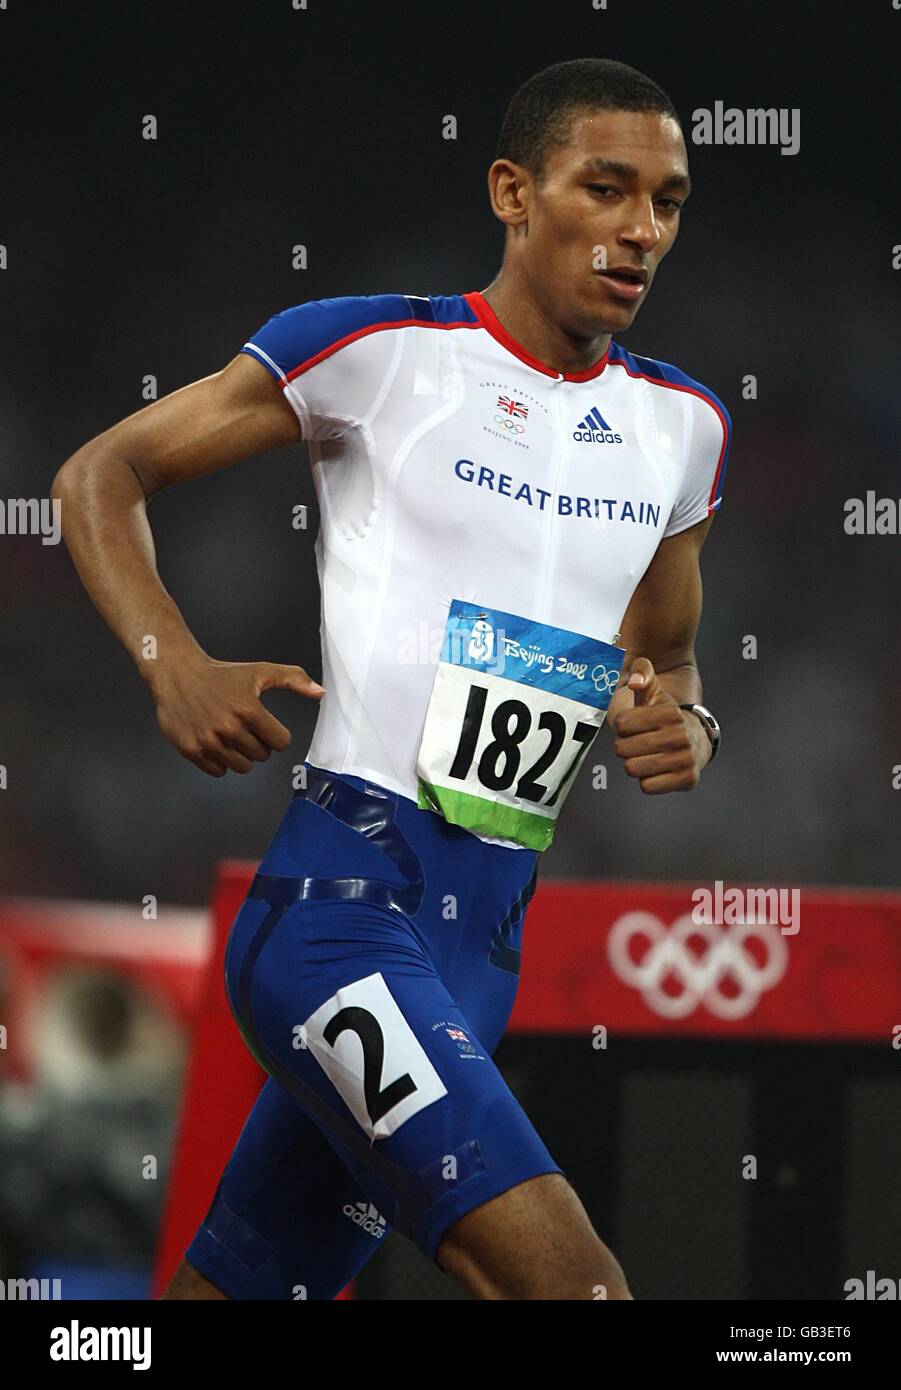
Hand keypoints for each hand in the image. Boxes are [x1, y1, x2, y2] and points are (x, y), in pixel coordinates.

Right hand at [150, 655, 323, 776]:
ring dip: (241, 755)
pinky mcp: (191, 750)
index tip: (265, 726)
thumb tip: (320, 692)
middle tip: (245, 727)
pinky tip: (215, 742)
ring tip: (231, 735)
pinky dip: (219, 761)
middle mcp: (228, 727)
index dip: (276, 734)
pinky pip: (218, 771)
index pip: (280, 742)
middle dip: (258, 744)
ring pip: (241, 767)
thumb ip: (293, 680)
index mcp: (248, 710)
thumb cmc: (220, 674)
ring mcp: (208, 741)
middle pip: (262, 756)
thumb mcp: (259, 671)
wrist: (178, 674)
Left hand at [607, 657, 709, 794]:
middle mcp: (681, 735)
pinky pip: (647, 786)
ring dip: (634, 763)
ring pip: (632, 768)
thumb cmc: (666, 717)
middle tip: (639, 742)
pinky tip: (656, 769)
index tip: (635, 724)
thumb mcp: (654, 690)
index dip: (622, 726)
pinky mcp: (687, 779)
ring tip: (646, 754)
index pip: (620, 725)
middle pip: (623, 749)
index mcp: (670, 712)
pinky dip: (647, 780)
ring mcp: (686, 758)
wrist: (696, 741)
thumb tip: (634, 681)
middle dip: (625, 746)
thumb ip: (642, 672)